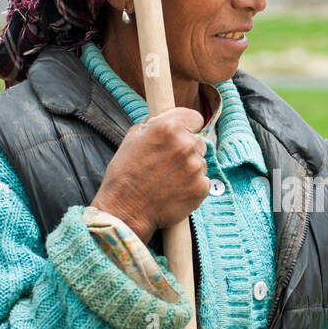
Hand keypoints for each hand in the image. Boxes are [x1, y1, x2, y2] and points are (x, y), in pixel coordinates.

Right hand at [91, 106, 207, 244]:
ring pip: (200, 162)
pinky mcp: (201, 187)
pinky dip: (192, 186)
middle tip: (167, 164)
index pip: (195, 117)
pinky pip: (203, 181)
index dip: (187, 126)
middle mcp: (185, 144)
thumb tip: (168, 117)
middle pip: (198, 141)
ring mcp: (196, 167)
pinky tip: (174, 191)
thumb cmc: (124, 175)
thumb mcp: (132, 138)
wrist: (125, 211)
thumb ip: (155, 124)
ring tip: (167, 180)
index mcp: (168, 127)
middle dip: (186, 150)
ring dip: (189, 169)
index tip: (182, 134)